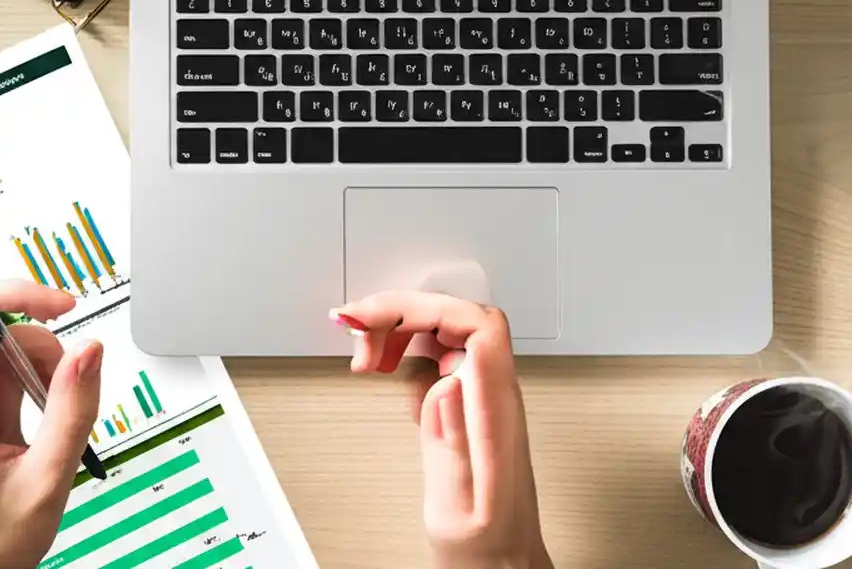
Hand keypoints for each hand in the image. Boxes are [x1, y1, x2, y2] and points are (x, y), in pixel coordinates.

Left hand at [0, 280, 101, 568]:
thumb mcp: (49, 476)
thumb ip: (73, 408)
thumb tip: (89, 349)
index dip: (14, 299)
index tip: (60, 305)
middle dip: (32, 348)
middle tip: (66, 383)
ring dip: (28, 365)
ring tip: (50, 408)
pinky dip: (17, 378)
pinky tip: (31, 411)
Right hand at [333, 291, 552, 568]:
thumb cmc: (484, 551)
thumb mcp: (457, 510)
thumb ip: (451, 445)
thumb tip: (445, 382)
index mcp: (496, 417)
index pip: (475, 326)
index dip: (421, 307)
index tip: (370, 318)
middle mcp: (496, 399)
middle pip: (456, 316)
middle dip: (399, 312)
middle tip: (355, 335)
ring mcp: (486, 399)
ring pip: (447, 330)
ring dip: (399, 328)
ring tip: (364, 356)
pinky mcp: (471, 405)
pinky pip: (441, 354)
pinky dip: (405, 349)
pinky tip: (385, 367)